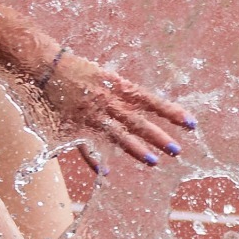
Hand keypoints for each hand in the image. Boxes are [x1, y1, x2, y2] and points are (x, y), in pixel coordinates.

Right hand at [38, 49, 194, 172]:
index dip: (171, 112)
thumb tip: (144, 104)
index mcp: (118, 87)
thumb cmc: (79, 70)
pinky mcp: (75, 125)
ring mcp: (92, 115)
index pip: (151, 101)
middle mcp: (108, 102)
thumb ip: (123, 93)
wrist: (47, 66)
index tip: (191, 123)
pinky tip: (105, 172)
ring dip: (136, 148)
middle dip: (158, 136)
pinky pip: (87, 146)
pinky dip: (95, 159)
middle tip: (177, 150)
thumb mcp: (106, 77)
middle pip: (138, 121)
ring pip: (118, 134)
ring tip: (153, 161)